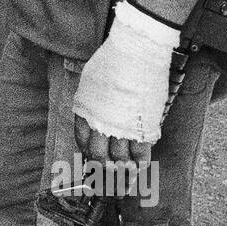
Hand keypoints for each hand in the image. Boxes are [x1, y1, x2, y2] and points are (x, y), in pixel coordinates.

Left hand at [72, 0, 179, 162]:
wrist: (137, 51)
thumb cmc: (112, 60)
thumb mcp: (90, 82)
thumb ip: (90, 102)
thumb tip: (92, 117)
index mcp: (85, 112)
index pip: (82, 143)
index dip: (87, 156)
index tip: (92, 162)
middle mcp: (101, 124)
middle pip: (98, 157)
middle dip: (102, 169)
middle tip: (108, 175)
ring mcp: (123, 127)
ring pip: (120, 160)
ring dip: (121, 170)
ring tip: (124, 175)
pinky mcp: (144, 127)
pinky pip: (141, 153)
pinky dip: (140, 163)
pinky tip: (139, 166)